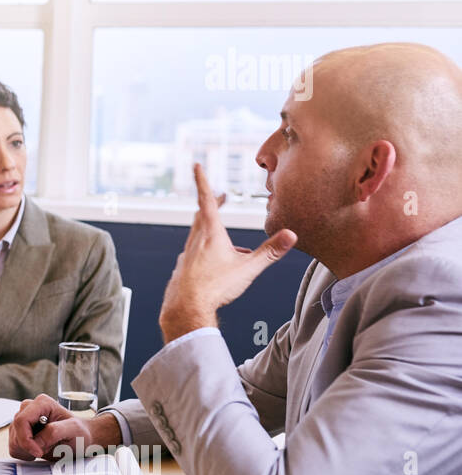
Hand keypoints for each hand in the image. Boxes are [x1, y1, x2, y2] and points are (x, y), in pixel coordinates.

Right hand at [8, 394, 122, 460]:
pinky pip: (13, 446)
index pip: (21, 421)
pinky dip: (24, 453)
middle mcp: (30, 409)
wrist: (81, 440)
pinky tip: (37, 451)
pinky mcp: (21, 432)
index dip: (26, 439)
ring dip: (26, 450)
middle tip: (44, 452)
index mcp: (42, 403)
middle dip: (28, 446)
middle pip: (15, 430)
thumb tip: (36, 441)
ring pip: (13, 440)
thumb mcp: (74, 431)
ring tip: (44, 449)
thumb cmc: (80, 433)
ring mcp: (24, 421)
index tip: (39, 452)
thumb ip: (55, 432)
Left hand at [158, 163, 295, 341]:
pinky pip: (195, 253)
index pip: (207, 201)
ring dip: (210, 229)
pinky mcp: (183, 268)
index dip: (202, 181)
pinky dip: (205, 251)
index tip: (196, 165)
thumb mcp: (248, 268)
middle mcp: (195, 240)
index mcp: (210, 234)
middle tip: (221, 196)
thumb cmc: (215, 288)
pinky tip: (212, 264)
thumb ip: (269, 252)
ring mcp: (187, 254)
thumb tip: (291, 235)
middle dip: (212, 203)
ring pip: (198, 235)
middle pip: (202, 215)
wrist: (186, 309)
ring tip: (226, 238)